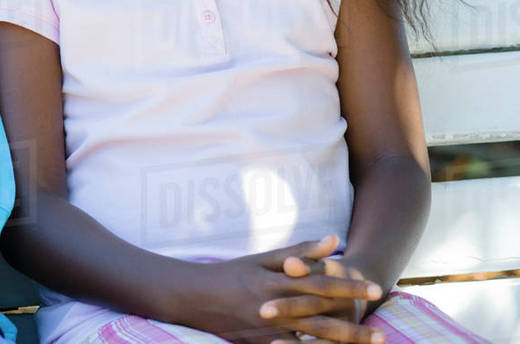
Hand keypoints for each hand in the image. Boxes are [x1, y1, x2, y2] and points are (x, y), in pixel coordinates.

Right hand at [176, 234, 382, 343]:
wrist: (192, 296)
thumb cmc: (229, 274)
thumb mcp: (261, 259)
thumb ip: (298, 252)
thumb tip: (332, 240)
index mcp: (276, 282)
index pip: (319, 284)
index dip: (348, 288)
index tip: (375, 289)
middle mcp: (275, 307)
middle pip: (321, 318)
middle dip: (353, 327)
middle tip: (382, 334)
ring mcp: (268, 330)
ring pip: (310, 341)